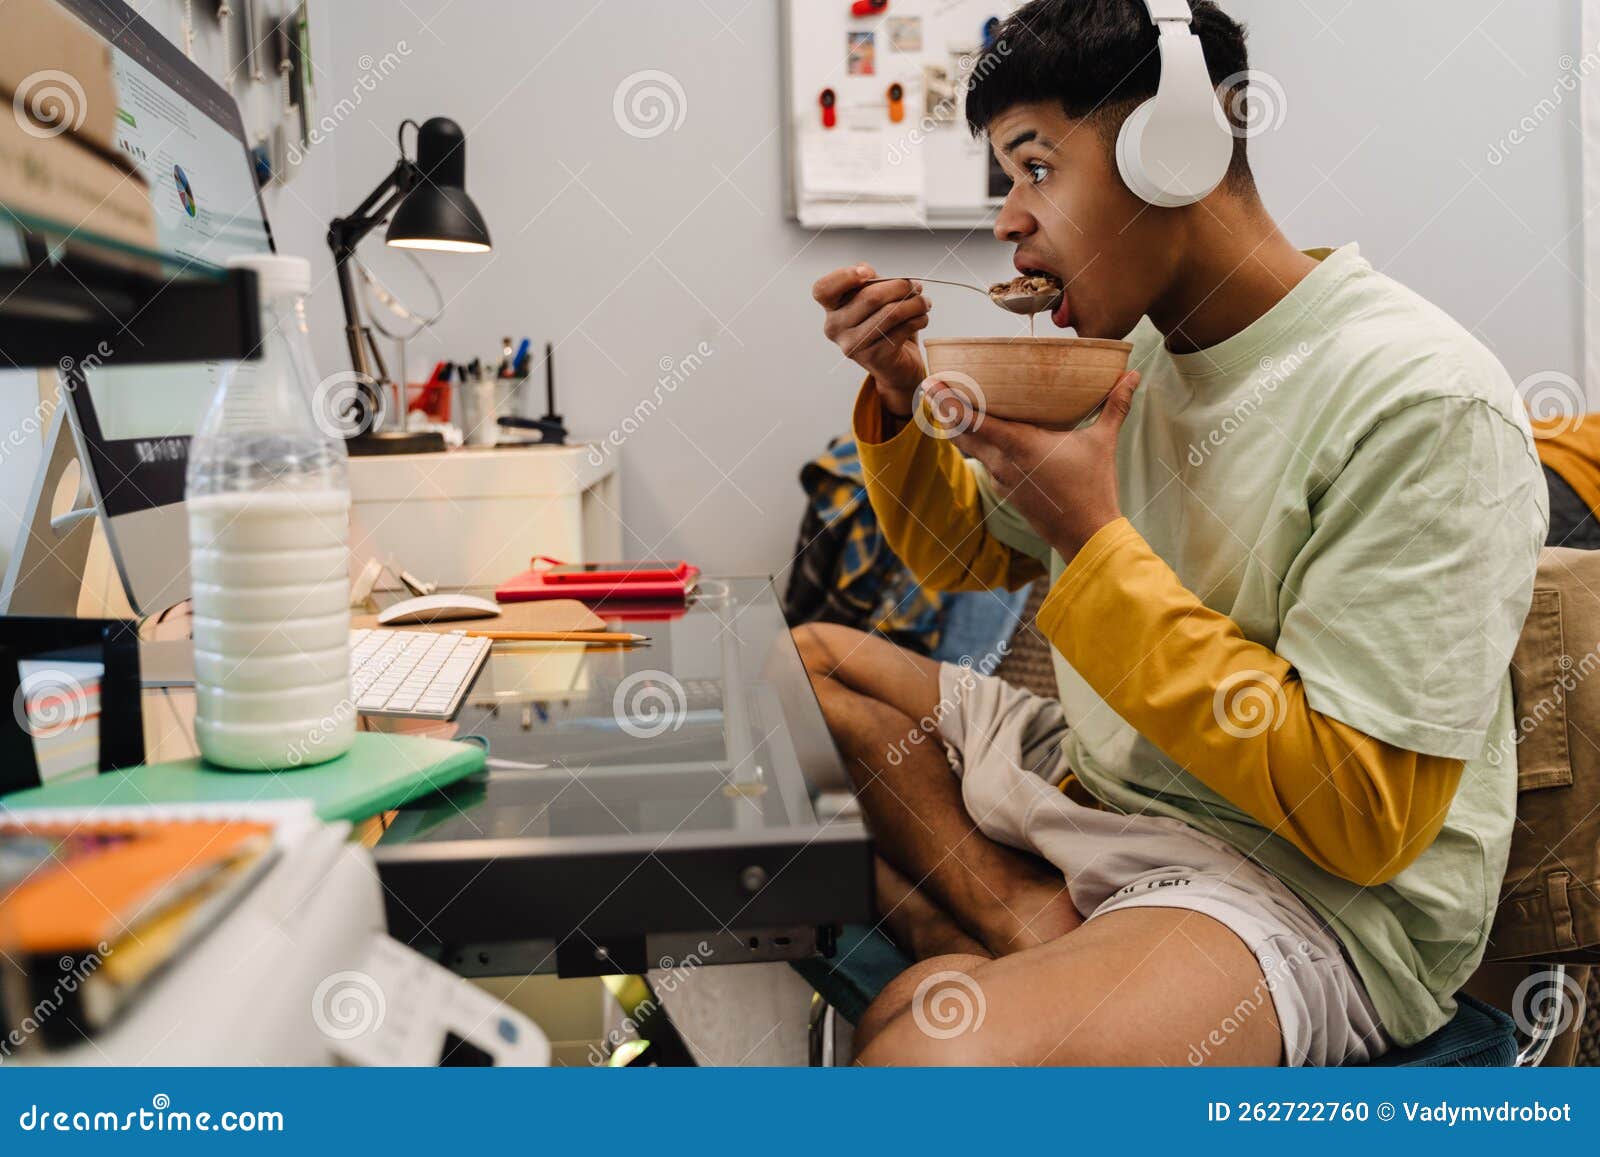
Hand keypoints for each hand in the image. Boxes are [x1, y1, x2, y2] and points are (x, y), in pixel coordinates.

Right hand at [813, 264, 930, 416]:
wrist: (895, 366)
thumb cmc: (884, 324)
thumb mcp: (873, 297)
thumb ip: (870, 282)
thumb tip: (871, 273)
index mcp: (831, 308)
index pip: (823, 290)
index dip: (844, 276)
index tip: (867, 272)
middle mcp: (835, 327)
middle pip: (870, 297)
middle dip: (901, 286)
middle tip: (916, 286)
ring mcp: (853, 345)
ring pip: (891, 313)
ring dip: (915, 303)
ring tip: (924, 302)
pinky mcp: (874, 357)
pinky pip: (902, 329)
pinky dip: (919, 319)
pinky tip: (922, 318)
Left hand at [936, 370, 1142, 560]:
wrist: (1086, 535)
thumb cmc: (1093, 487)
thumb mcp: (1103, 442)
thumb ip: (1115, 405)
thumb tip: (1133, 375)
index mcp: (1018, 445)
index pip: (972, 420)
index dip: (948, 401)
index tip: (930, 382)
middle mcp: (1001, 462)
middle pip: (959, 432)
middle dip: (945, 409)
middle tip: (934, 386)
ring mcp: (1001, 479)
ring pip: (968, 449)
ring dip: (957, 428)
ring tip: (949, 405)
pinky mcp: (1005, 491)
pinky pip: (982, 462)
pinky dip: (974, 446)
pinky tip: (980, 436)